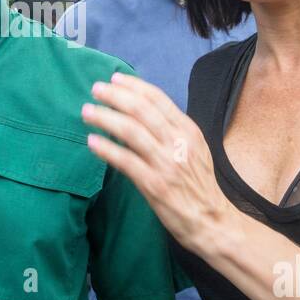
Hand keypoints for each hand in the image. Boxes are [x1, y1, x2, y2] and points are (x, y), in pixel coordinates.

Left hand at [82, 72, 233, 254]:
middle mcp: (178, 143)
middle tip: (95, 89)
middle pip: (141, 110)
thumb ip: (173, 130)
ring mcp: (166, 163)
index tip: (115, 79)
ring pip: (130, 131)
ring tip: (87, 112)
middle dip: (115, 96)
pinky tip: (92, 141)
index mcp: (188, 131)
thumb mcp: (194, 149)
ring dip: (105, 118)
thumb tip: (143, 110)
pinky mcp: (153, 184)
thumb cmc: (198, 184)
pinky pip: (125, 161)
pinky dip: (106, 149)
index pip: (158, 99)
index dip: (134, 86)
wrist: (211, 220)